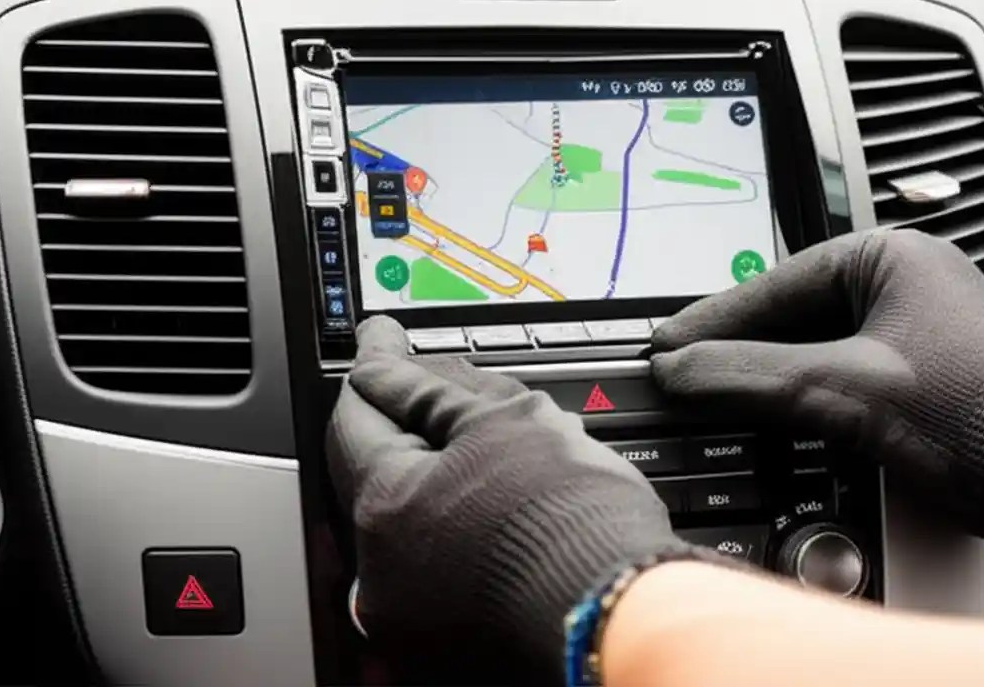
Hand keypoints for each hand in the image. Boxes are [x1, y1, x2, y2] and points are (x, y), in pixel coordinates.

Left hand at [327, 317, 683, 683]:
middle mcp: (380, 574)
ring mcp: (412, 614)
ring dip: (439, 478)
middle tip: (446, 392)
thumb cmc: (576, 521)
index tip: (385, 342)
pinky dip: (458, 526)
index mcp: (384, 511)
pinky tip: (504, 505)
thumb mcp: (502, 423)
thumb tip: (380, 363)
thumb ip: (425, 390)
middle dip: (409, 426)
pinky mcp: (448, 640)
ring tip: (496, 451)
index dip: (375, 369)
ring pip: (411, 518)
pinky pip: (437, 563)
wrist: (629, 610)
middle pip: (378, 472)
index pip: (354, 418)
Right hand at [651, 230, 983, 581]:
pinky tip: (772, 408)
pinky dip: (802, 387)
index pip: (776, 283)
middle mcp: (907, 277)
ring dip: (767, 369)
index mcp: (892, 256)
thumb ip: (749, 375)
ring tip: (714, 390)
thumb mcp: (839, 391)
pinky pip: (841, 365)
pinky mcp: (922, 365)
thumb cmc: (973, 419)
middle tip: (681, 369)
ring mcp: (917, 321)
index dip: (714, 319)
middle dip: (738, 345)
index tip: (669, 344)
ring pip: (815, 341)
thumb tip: (681, 368)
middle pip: (793, 310)